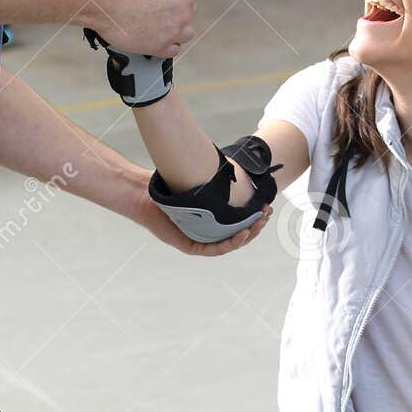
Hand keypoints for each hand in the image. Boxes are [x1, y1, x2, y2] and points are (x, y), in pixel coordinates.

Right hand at [87, 0, 195, 55]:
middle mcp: (184, 9)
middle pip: (188, 11)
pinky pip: (173, 49)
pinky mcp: (162, 47)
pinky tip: (153, 38)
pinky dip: (164, 45)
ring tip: (158, 26)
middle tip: (158, 9)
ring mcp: (175, 30)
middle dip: (176, 11)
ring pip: (185, 32)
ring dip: (174, 30)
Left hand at [125, 179, 271, 255]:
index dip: (253, 217)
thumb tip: (234, 162)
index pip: (237, 222)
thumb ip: (216, 177)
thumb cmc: (168, 185)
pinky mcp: (190, 247)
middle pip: (237, 234)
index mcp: (210, 220)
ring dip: (247, 235)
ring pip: (229, 243)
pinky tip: (243, 233)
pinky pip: (214, 249)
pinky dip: (230, 242)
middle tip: (267, 213)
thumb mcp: (198, 179)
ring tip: (259, 223)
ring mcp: (198, 241)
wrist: (144, 193)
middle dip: (256, 225)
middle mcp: (206, 232)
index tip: (266, 205)